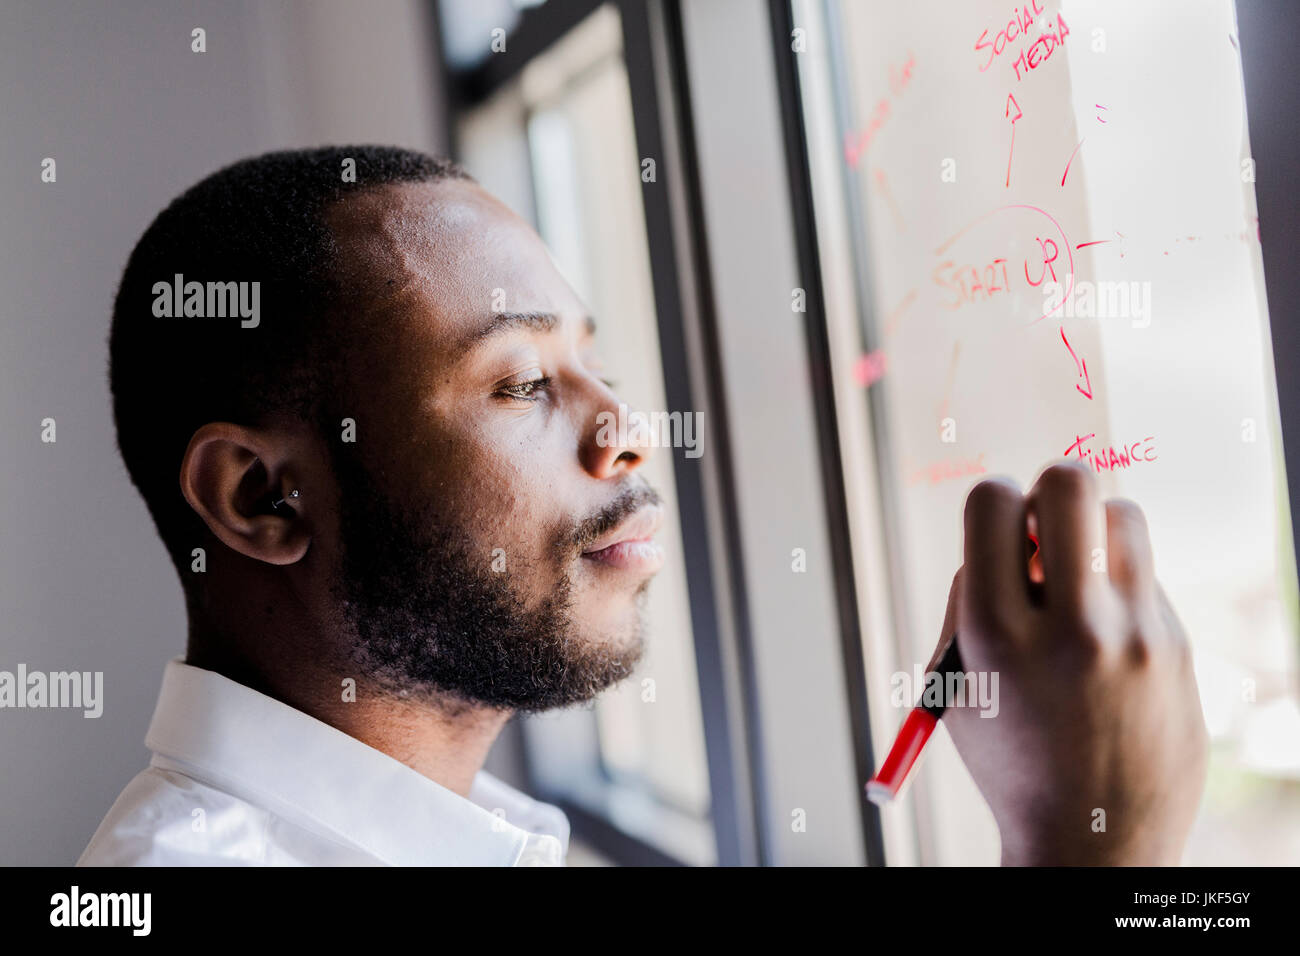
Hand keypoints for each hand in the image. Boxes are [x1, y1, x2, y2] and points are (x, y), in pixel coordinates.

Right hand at [931, 462, 1207, 864]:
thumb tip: (1010, 524)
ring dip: (1093, 531)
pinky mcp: (1177, 649)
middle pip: (1069, 485)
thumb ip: (973, 597)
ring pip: (1123, 516)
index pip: (991, 501)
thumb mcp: (961, 680)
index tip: (995, 526)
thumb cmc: (1010, 754)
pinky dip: (1121, 589)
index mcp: (996, 634)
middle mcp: (1071, 626)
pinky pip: (1146, 578)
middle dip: (1047, 490)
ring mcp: (1134, 636)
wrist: (1093, 841)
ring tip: (1080, 579)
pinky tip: (1109, 641)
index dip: (990, 501)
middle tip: (1043, 528)